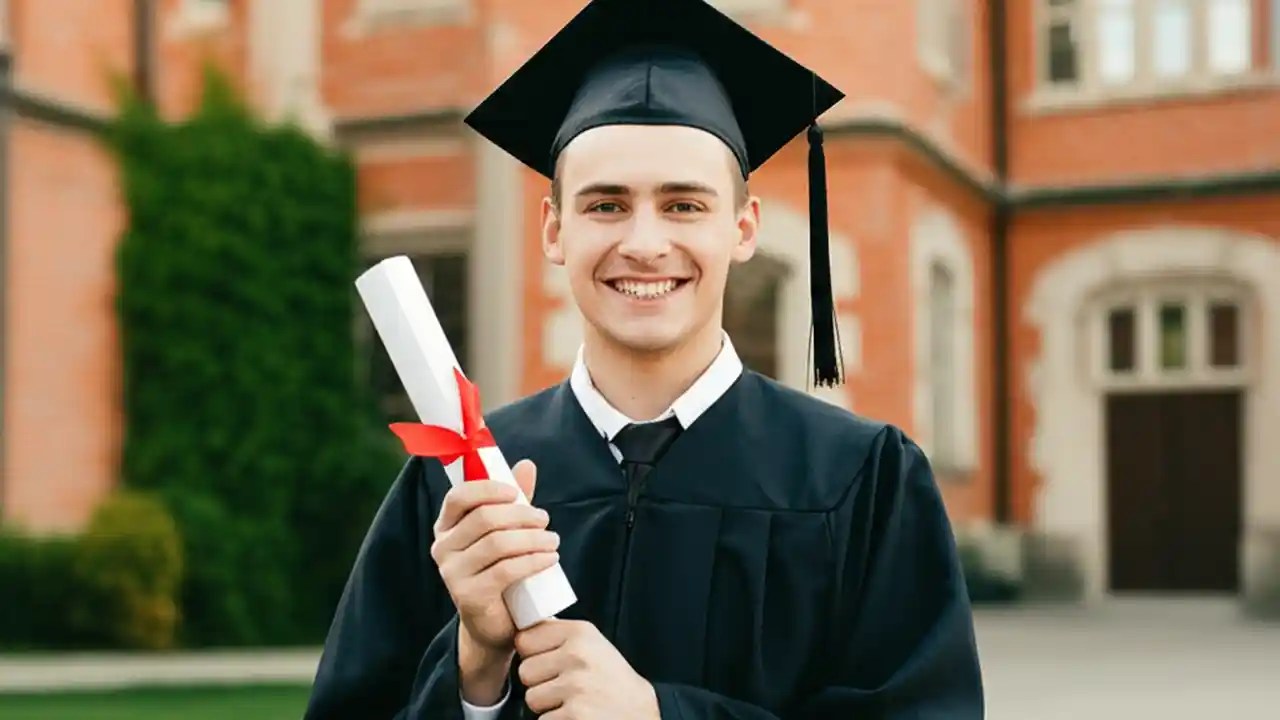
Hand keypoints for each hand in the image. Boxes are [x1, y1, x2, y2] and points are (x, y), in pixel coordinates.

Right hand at [430, 460, 559, 702]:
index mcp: (446, 526)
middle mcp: (442, 548)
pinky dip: (533, 561)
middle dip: (521, 515)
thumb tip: (527, 465)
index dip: (489, 489)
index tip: (516, 493)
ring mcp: (452, 574)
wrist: (495, 624)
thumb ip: (514, 499)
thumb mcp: (506, 531)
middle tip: (545, 520)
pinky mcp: (468, 596)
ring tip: (553, 540)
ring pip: (498, 544)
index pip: (459, 496)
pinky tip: (550, 558)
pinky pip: (505, 570)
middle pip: (485, 519)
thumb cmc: (499, 569)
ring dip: (533, 538)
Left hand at [515, 619, 659, 719]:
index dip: (534, 655)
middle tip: (567, 686)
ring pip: (531, 698)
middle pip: (525, 671)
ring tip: (574, 701)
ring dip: (548, 705)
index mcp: (580, 633)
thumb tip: (524, 627)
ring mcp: (576, 686)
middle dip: (541, 683)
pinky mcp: (575, 714)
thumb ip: (560, 636)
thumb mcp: (594, 646)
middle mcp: (578, 655)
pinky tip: (578, 715)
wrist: (639, 714)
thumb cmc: (614, 683)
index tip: (551, 661)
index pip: (525, 639)